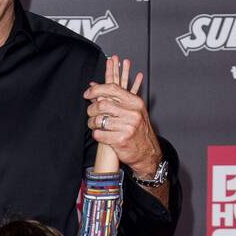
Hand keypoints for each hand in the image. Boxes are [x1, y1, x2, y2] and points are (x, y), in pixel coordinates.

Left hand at [83, 56, 162, 179]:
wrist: (148, 151)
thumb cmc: (138, 129)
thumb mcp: (133, 109)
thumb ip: (115, 97)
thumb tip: (93, 84)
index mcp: (135, 102)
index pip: (112, 89)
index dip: (96, 89)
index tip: (87, 93)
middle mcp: (132, 113)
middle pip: (102, 105)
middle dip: (92, 109)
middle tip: (90, 113)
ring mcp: (127, 127)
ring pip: (99, 120)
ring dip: (92, 123)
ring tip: (94, 125)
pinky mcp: (121, 140)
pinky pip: (99, 134)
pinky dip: (96, 134)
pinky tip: (100, 134)